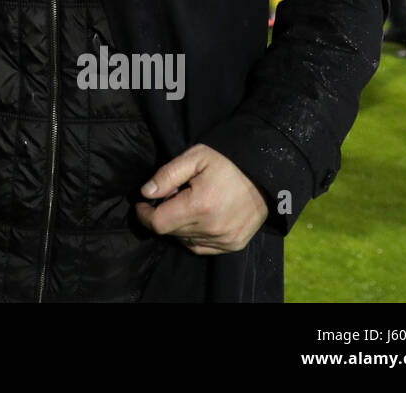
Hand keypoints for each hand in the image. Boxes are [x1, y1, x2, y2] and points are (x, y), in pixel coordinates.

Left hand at [134, 144, 268, 254]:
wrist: (264, 173)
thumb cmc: (227, 162)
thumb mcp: (195, 157)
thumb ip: (167, 175)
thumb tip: (146, 193)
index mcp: (199, 206)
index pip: (159, 223)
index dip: (144, 215)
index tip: (141, 203)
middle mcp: (212, 228)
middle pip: (171, 232)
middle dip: (161, 216)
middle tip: (168, 197)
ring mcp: (225, 239)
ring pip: (185, 241)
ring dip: (177, 227)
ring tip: (183, 206)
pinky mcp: (234, 244)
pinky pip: (201, 248)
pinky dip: (192, 237)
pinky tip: (195, 220)